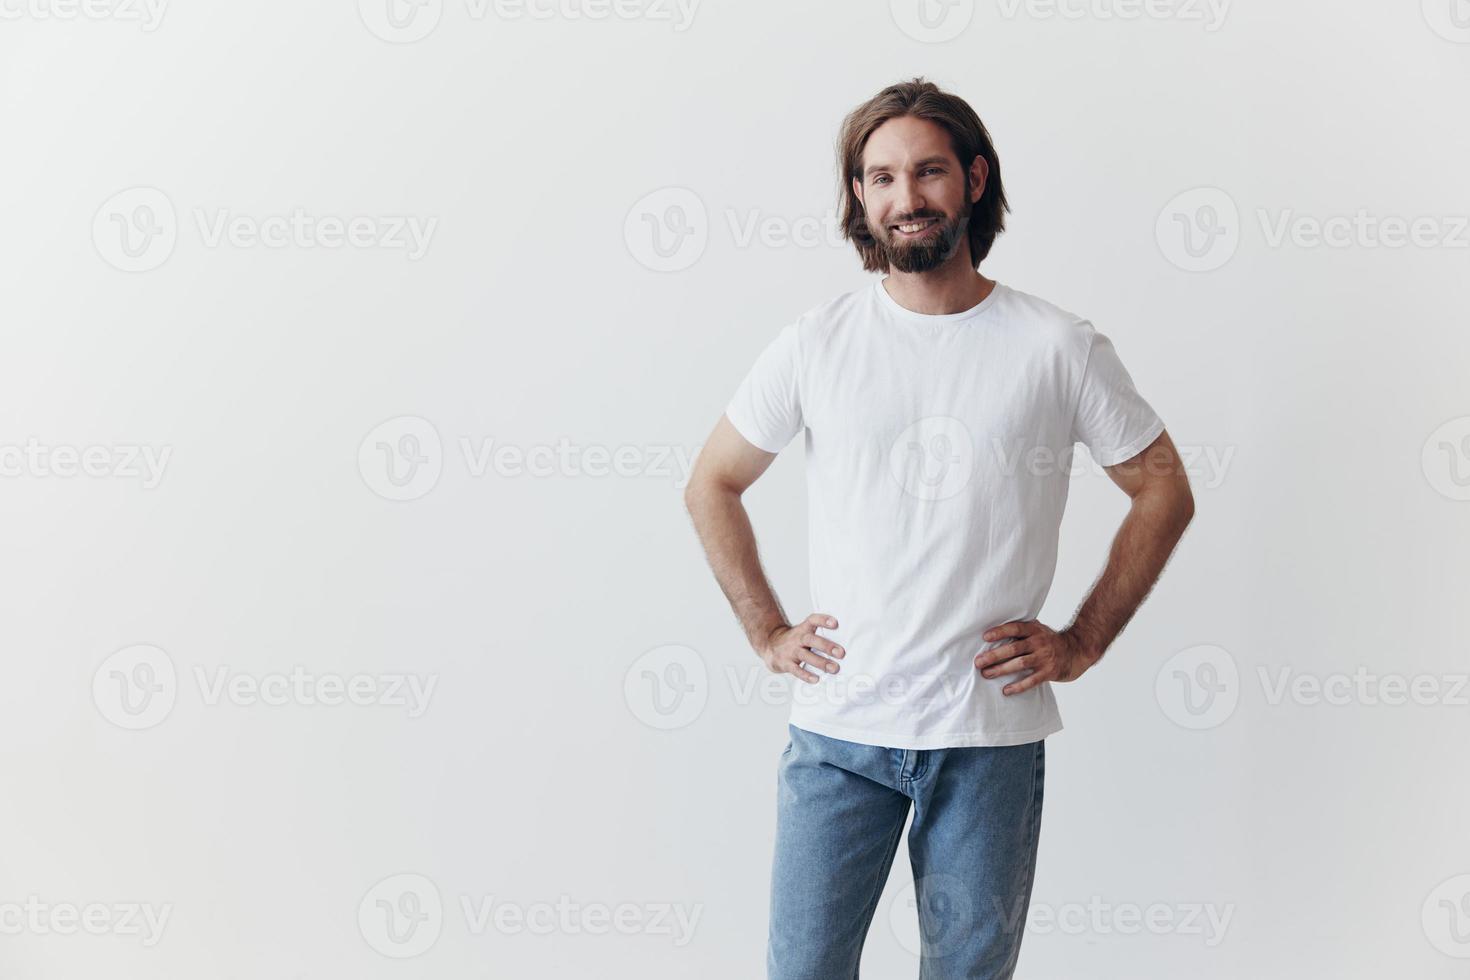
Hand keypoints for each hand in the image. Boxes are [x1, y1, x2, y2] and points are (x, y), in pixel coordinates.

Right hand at [759, 613, 844, 683]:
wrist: (770, 646)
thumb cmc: (795, 641)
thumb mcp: (804, 633)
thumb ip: (820, 637)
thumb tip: (844, 647)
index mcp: (803, 629)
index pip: (812, 620)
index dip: (823, 620)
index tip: (835, 623)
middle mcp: (797, 639)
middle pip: (811, 639)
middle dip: (827, 646)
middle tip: (841, 653)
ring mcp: (791, 651)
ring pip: (806, 656)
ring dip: (821, 662)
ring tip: (834, 668)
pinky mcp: (785, 663)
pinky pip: (796, 670)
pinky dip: (806, 675)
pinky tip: (816, 679)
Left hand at [974, 620, 1099, 695]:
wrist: (1077, 651)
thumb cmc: (1051, 641)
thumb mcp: (1039, 630)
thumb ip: (1022, 630)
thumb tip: (995, 630)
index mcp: (1035, 630)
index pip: (1015, 628)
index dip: (1000, 632)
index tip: (984, 637)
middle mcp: (1039, 643)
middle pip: (1014, 648)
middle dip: (994, 655)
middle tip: (978, 662)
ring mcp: (1044, 658)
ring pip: (1019, 664)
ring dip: (1001, 669)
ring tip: (986, 674)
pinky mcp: (1049, 672)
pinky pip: (1031, 681)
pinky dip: (1018, 686)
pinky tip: (1006, 690)